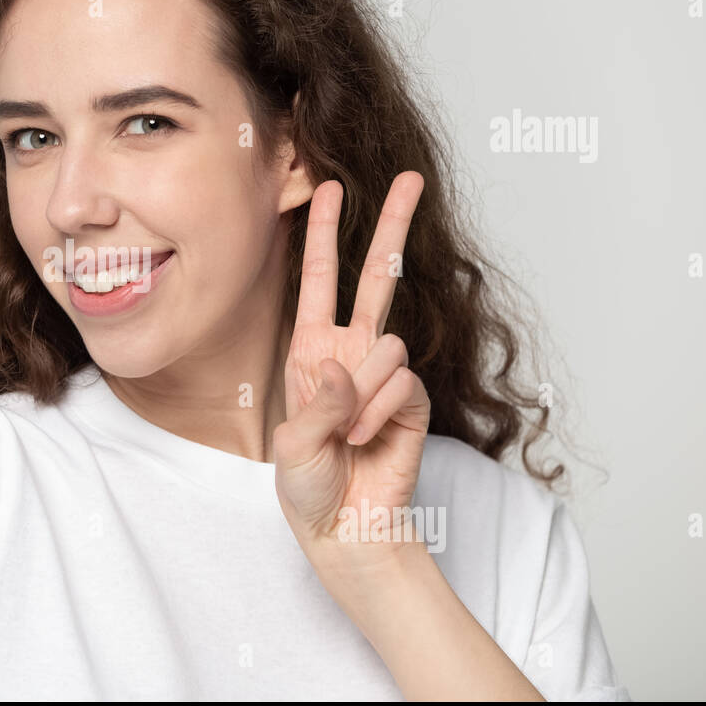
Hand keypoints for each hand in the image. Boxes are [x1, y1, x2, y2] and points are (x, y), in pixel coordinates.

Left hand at [273, 172, 430, 566]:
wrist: (346, 526)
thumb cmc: (308, 485)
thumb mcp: (292, 444)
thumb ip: (318, 404)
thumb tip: (348, 363)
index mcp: (312, 349)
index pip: (317, 280)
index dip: (322, 234)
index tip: (327, 187)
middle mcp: (351, 351)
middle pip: (377, 276)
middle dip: (391, 225)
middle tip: (410, 178)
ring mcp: (385, 373)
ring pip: (387, 344)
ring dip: (362, 395)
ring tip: (347, 435)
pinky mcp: (414, 398)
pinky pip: (402, 382)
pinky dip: (380, 412)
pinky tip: (367, 439)